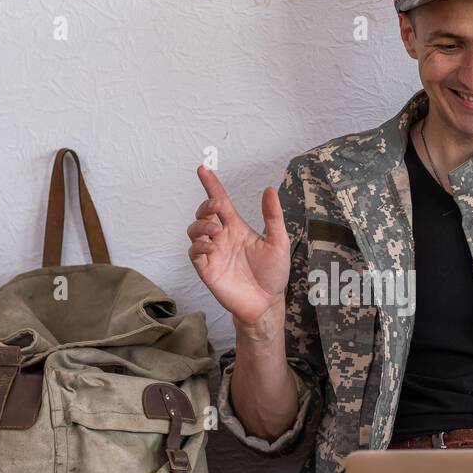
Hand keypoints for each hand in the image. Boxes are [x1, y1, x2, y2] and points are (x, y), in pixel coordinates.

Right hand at [187, 165, 291, 327]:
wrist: (267, 303)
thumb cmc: (273, 274)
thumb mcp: (278, 242)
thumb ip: (273, 216)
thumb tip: (270, 189)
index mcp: (237, 228)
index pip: (221, 202)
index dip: (211, 185)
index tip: (203, 169)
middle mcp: (222, 238)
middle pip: (204, 213)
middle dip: (206, 206)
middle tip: (217, 208)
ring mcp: (213, 253)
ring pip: (194, 230)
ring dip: (201, 225)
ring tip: (216, 231)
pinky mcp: (207, 269)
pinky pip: (194, 252)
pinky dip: (199, 245)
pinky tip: (211, 246)